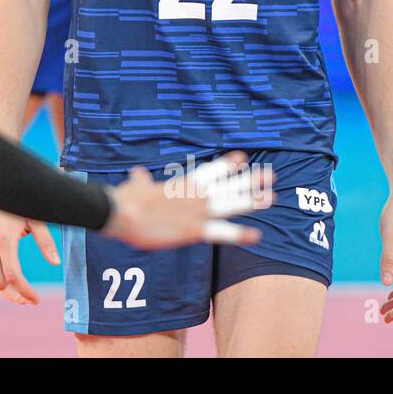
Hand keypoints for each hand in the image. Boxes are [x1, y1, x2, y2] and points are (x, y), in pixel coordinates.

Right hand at [0, 204, 59, 305]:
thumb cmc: (17, 201)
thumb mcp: (35, 219)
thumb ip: (46, 242)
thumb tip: (56, 263)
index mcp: (4, 240)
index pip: (14, 277)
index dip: (26, 291)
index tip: (36, 299)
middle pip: (0, 284)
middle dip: (16, 295)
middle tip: (30, 299)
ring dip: (3, 291)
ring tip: (18, 293)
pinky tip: (4, 283)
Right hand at [103, 153, 273, 249]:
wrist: (120, 212)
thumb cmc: (125, 200)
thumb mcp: (136, 186)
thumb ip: (141, 180)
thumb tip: (136, 173)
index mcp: (181, 185)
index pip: (210, 171)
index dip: (228, 165)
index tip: (243, 158)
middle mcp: (194, 195)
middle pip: (228, 185)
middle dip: (250, 180)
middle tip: (270, 175)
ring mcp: (196, 211)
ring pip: (231, 203)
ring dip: (252, 200)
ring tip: (272, 197)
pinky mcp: (193, 230)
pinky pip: (221, 232)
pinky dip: (239, 234)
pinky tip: (256, 235)